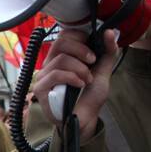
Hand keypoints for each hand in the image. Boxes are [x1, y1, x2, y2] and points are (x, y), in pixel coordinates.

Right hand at [31, 28, 119, 142]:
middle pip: (60, 42)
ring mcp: (43, 76)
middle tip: (92, 61)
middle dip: (81, 50)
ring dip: (80, 68)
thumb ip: (107, 52)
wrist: (85, 119)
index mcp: (62, 57)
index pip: (64, 35)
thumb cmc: (89, 97)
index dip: (79, 37)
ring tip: (87, 80)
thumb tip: (109, 32)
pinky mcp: (41, 89)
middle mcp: (50, 64)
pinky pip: (55, 74)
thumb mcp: (102, 71)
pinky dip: (72, 77)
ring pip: (61, 59)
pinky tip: (80, 84)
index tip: (92, 48)